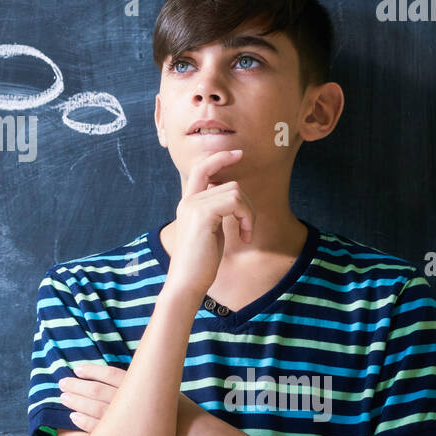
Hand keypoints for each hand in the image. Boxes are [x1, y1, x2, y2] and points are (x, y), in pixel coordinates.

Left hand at [59, 362, 212, 435]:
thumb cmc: (188, 417)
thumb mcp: (168, 393)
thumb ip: (147, 388)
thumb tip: (129, 385)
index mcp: (144, 384)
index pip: (112, 374)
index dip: (93, 371)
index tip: (77, 369)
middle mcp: (136, 399)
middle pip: (98, 390)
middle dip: (78, 386)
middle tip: (61, 383)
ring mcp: (132, 419)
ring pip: (96, 408)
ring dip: (77, 403)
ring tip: (63, 399)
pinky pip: (101, 430)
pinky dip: (84, 423)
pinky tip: (72, 419)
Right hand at [167, 149, 255, 301]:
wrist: (186, 282)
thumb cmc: (200, 263)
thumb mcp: (211, 232)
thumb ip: (217, 213)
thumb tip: (234, 199)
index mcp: (188, 204)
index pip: (201, 168)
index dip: (220, 158)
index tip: (238, 153)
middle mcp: (188, 201)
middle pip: (229, 183)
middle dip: (247, 204)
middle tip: (248, 227)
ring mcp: (193, 206)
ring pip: (235, 191)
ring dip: (249, 213)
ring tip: (245, 233)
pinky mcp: (202, 214)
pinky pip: (235, 202)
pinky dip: (247, 218)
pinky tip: (244, 236)